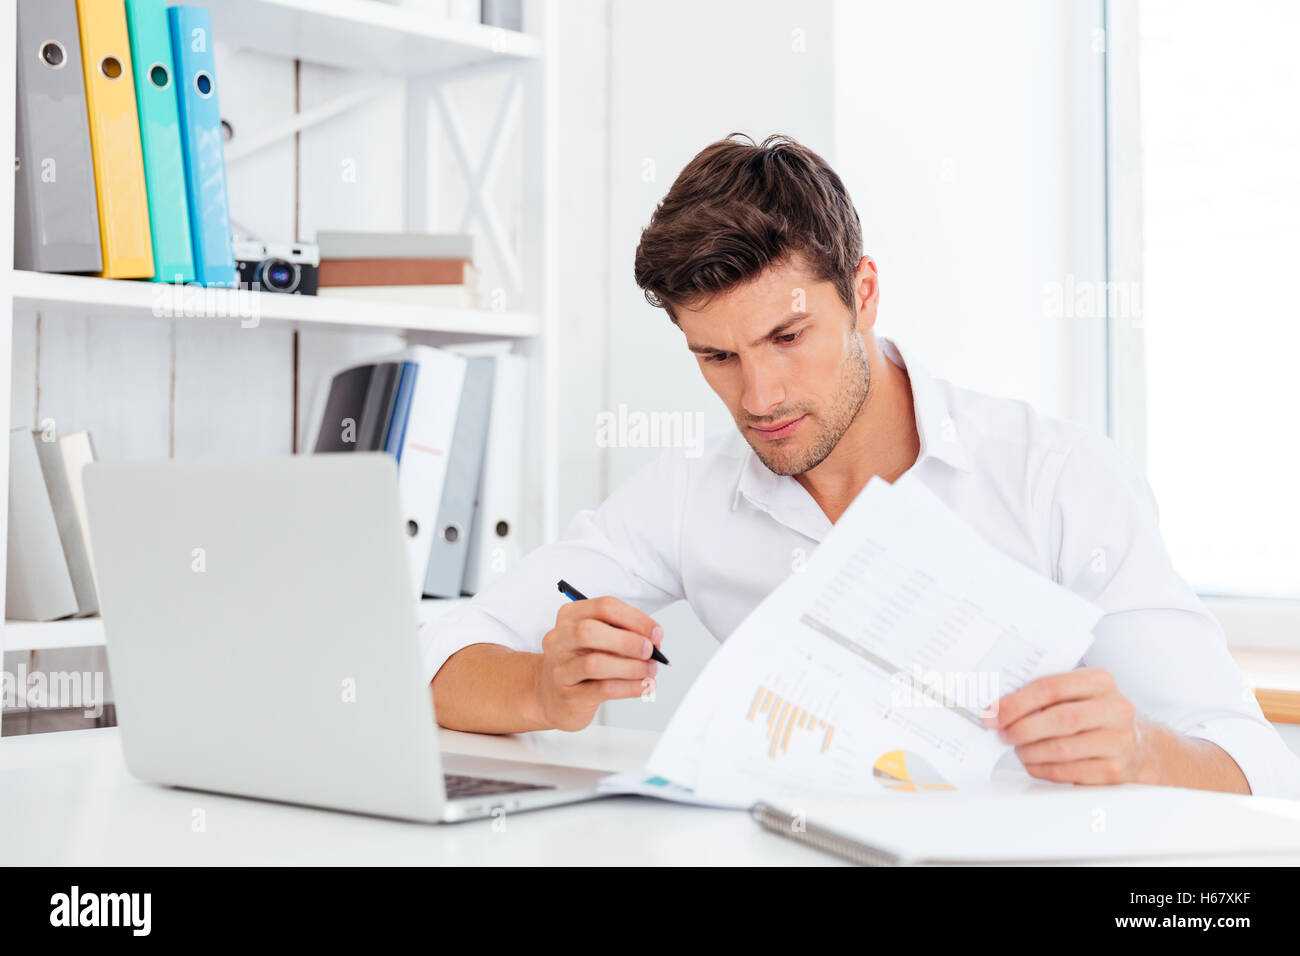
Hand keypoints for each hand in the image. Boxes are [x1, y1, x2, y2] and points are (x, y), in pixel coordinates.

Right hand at [534, 596, 661, 730]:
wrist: (550, 696)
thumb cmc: (580, 663)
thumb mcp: (597, 640)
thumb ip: (622, 634)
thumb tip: (653, 639)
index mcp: (570, 616)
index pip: (604, 607)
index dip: (635, 618)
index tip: (655, 632)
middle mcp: (560, 639)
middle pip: (590, 631)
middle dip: (628, 641)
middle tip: (650, 651)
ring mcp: (561, 669)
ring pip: (596, 663)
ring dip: (631, 667)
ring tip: (648, 670)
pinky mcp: (569, 696)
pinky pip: (603, 689)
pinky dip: (629, 687)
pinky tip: (642, 686)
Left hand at [984, 668, 1149, 784]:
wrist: (1135, 745)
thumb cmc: (1093, 714)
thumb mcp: (1077, 693)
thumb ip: (1045, 694)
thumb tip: (999, 706)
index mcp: (1101, 681)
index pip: (1052, 687)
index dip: (1017, 702)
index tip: (993, 712)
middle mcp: (1116, 709)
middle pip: (1060, 719)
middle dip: (1022, 728)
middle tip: (1002, 733)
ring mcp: (1119, 741)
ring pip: (1062, 749)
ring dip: (1030, 751)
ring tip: (1018, 749)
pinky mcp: (1114, 770)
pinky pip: (1068, 772)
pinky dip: (1042, 768)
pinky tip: (1034, 762)